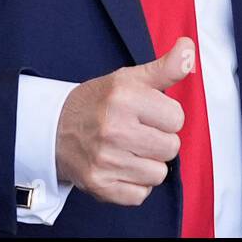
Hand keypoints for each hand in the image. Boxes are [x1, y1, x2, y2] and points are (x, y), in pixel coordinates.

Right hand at [54, 37, 192, 205]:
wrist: (53, 129)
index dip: (166, 116)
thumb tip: (188, 47)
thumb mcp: (131, 78)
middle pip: (171, 148)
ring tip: (129, 150)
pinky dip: (135, 184)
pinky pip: (141, 194)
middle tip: (138, 132)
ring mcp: (104, 160)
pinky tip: (121, 167)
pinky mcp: (98, 185)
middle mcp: (113, 129)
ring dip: (149, 163)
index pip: (177, 118)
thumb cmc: (100, 102)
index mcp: (124, 98)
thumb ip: (166, 66)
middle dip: (160, 140)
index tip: (147, 113)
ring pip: (158, 173)